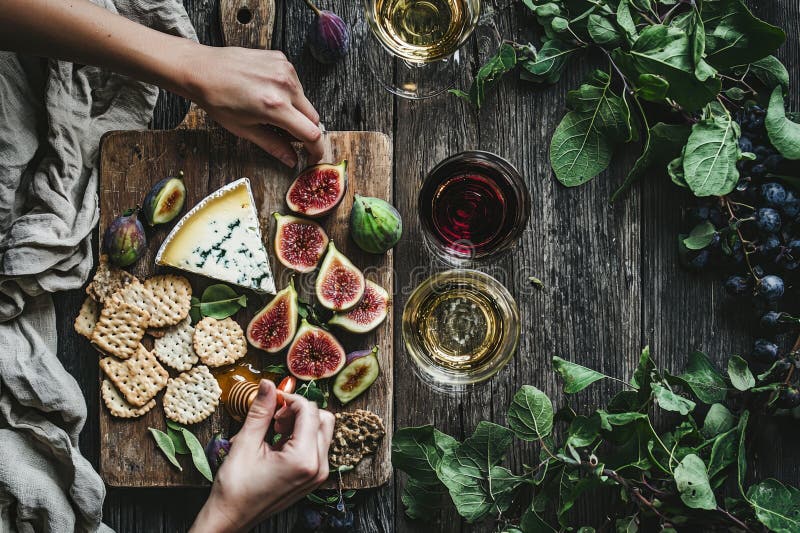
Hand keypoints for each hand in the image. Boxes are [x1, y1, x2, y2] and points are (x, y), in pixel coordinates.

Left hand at [182, 45, 324, 166]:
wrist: (201, 69)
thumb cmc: (217, 99)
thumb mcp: (244, 129)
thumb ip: (273, 145)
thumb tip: (291, 160)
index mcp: (275, 106)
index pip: (311, 133)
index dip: (316, 150)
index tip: (312, 157)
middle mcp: (284, 85)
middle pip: (313, 117)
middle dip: (305, 131)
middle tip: (290, 137)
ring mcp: (284, 69)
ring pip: (305, 100)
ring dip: (296, 111)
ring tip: (272, 111)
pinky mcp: (281, 59)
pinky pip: (295, 83)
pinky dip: (288, 93)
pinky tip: (268, 93)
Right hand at [190, 380, 334, 532]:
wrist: (232, 518)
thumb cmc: (235, 487)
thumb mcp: (245, 443)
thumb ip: (261, 411)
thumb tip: (268, 384)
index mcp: (304, 459)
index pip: (309, 411)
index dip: (290, 399)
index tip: (272, 400)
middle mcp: (318, 467)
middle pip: (323, 418)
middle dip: (300, 411)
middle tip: (275, 417)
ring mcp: (319, 474)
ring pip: (323, 431)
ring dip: (302, 423)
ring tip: (275, 430)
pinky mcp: (314, 477)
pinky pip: (318, 446)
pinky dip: (303, 437)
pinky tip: (280, 442)